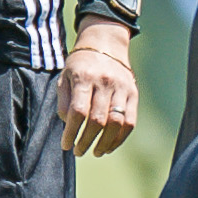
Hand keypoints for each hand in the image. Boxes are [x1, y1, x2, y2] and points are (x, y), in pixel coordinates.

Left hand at [59, 20, 139, 157]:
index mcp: (84, 77)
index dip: (71, 132)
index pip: (78, 111)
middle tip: (78, 151)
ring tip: (95, 152)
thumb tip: (68, 124)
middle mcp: (105, 82)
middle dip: (86, 141)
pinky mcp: (133, 94)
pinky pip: (130, 122)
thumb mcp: (64, 77)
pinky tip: (109, 146)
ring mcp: (122, 88)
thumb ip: (63, 100)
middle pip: (97, 120)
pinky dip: (120, 138)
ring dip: (104, 143)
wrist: (105, 45)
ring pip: (115, 123)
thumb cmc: (80, 65)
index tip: (65, 145)